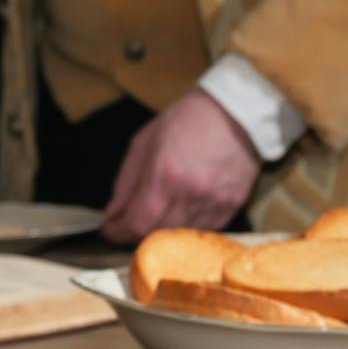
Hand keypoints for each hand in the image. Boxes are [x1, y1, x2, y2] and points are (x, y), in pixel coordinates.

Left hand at [102, 89, 260, 243]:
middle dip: (135, 232)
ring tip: (155, 213)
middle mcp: (190, 194)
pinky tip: (181, 210)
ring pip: (178, 235)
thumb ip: (125, 183)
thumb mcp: (144, 142)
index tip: (109, 230)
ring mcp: (213, 203)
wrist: (238, 112)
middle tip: (128, 222)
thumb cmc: (187, 121)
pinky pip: (202, 230)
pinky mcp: (231, 207)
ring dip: (160, 230)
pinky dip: (185, 226)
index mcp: (165, 174)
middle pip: (155, 234)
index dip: (118, 232)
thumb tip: (112, 215)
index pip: (136, 223)